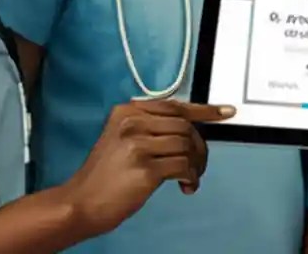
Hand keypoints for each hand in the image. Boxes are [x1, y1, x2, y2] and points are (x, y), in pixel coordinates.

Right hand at [60, 98, 234, 236]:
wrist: (81, 201)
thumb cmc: (106, 174)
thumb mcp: (120, 138)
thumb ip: (148, 126)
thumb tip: (188, 126)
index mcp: (127, 111)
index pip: (174, 106)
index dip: (204, 110)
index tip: (226, 112)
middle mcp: (132, 123)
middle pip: (185, 126)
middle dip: (199, 146)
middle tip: (198, 164)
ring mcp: (138, 145)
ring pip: (187, 145)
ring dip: (196, 164)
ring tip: (189, 178)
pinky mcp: (145, 168)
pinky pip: (183, 166)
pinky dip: (191, 177)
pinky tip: (185, 186)